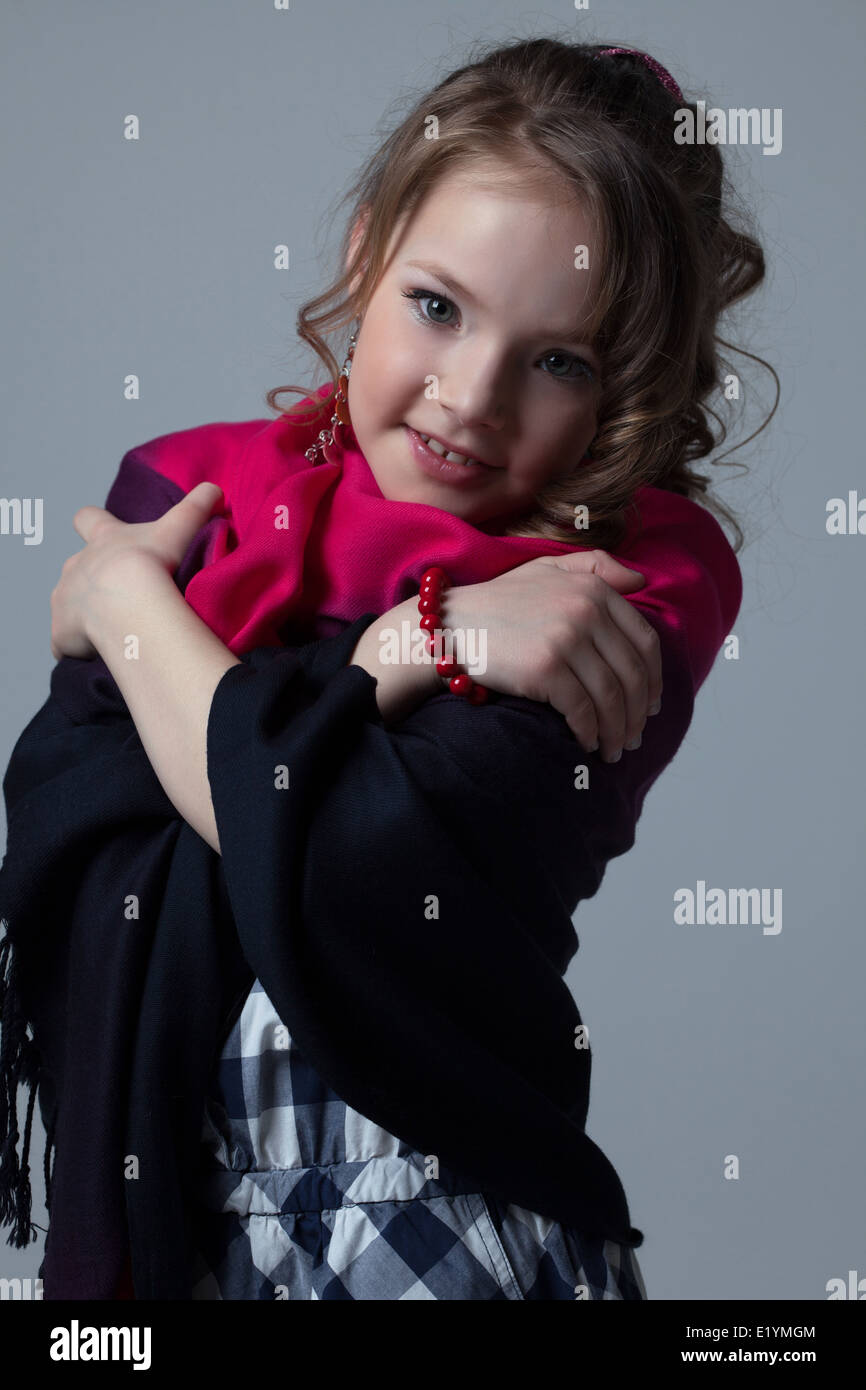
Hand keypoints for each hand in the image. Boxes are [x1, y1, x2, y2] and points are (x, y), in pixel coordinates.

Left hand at [50, 482, 223, 660]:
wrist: (128, 601)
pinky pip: (64, 643)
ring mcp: (64, 599)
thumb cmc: (152, 561)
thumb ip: (196, 506)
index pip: (87, 518)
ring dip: (86, 615)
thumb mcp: (179, 528)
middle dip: (92, 580)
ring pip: (69, 605)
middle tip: (121, 595)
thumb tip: (217, 488)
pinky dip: (77, 648)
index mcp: (102, 539)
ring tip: (116, 630)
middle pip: (76, 567)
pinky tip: (100, 654)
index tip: (98, 530)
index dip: (91, 522)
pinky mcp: (61, 632)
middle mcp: (75, 565)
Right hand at [443, 550, 662, 760]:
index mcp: (594, 588)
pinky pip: (582, 711)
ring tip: (614, 751)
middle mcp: (585, 610)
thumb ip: (596, 567)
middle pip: (632, 675)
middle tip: (634, 739)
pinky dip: (590, 733)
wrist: (448, 627)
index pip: (645, 641)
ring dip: (618, 731)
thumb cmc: (498, 603)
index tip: (650, 706)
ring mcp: (566, 639)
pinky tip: (587, 744)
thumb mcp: (547, 569)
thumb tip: (641, 581)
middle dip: (638, 715)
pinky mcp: (545, 669)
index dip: (654, 680)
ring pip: (611, 698)